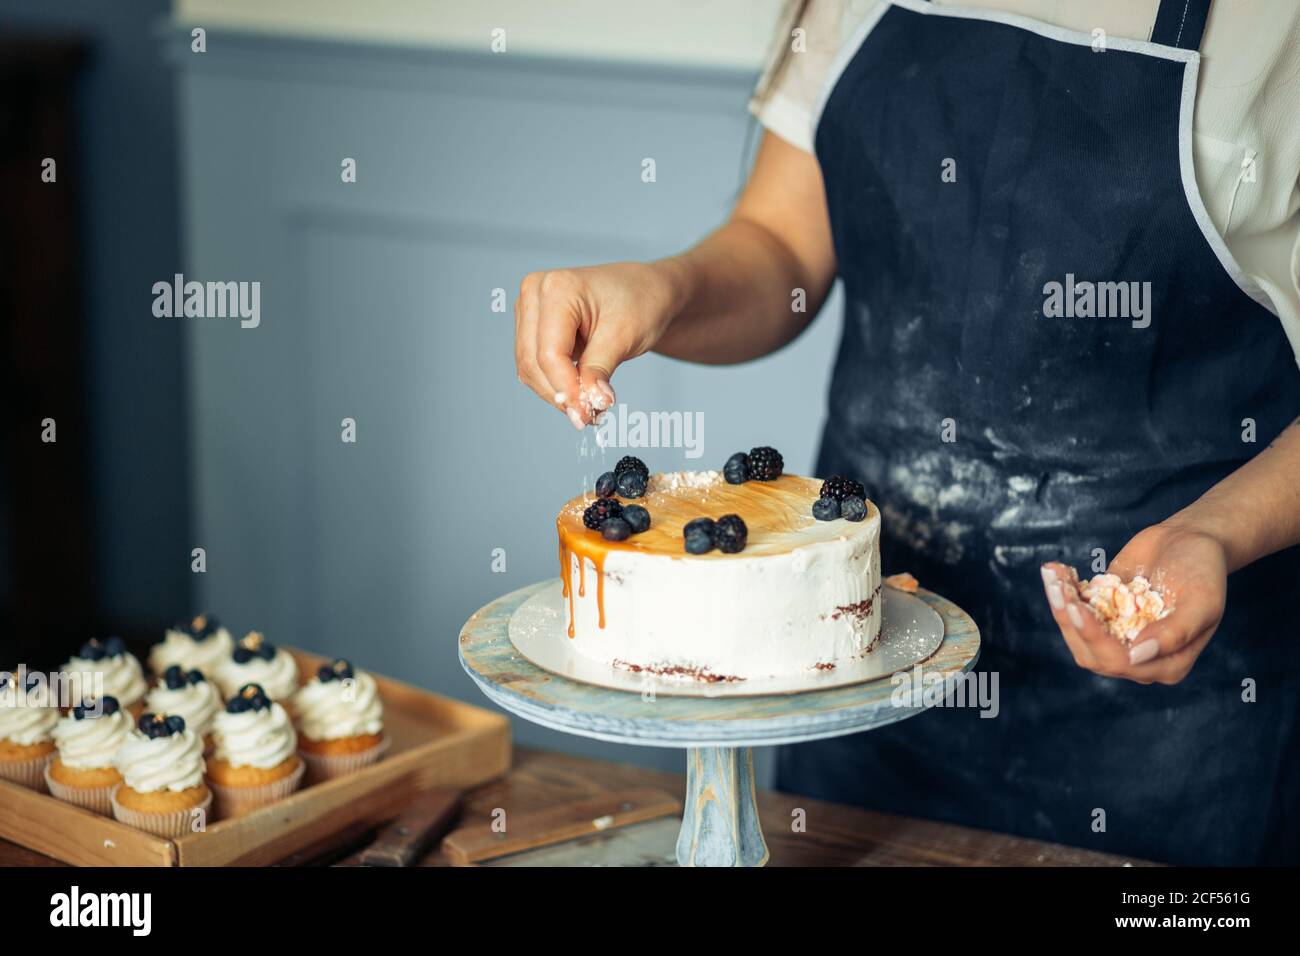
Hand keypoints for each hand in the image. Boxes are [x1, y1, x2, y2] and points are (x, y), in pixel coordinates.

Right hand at [514, 262, 677, 428]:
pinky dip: (555, 383)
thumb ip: (599, 370)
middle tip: (589, 417)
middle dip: (560, 394)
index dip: (567, 389)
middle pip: (533, 361)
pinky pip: (534, 364)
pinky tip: (580, 392)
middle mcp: (535, 293)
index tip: (587, 415)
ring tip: (589, 406)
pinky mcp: (533, 325)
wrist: (646, 291)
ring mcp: (530, 308)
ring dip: (556, 392)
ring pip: (529, 367)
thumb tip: (589, 404)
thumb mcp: (624, 336)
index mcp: (557, 288)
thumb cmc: (640, 302)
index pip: (549, 353)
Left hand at [1040, 522, 1226, 684]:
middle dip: (1071, 621)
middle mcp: (1139, 657)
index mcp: (1168, 664)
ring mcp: (1118, 636)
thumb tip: (1136, 656)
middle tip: (1058, 587)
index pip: (1121, 662)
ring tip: (1053, 575)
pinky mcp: (1102, 615)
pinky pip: (1076, 612)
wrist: (1191, 541)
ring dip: (1060, 607)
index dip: (1095, 638)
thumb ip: (1176, 632)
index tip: (1076, 608)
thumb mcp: (1202, 601)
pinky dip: (1062, 592)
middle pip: (1092, 653)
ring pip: (1078, 634)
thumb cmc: (1204, 571)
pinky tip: (1055, 570)